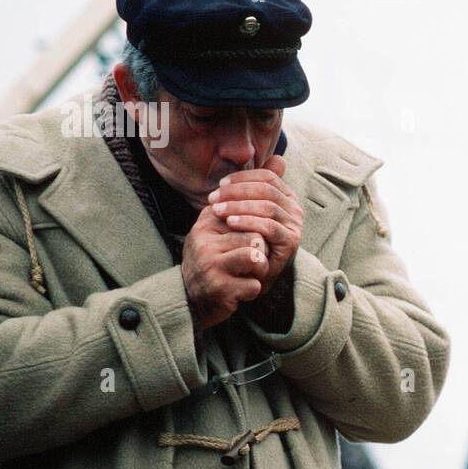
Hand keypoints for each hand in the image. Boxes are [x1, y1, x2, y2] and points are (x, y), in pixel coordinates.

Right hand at [182, 203, 265, 329]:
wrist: (190, 300)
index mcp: (206, 222)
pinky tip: (238, 291)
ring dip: (259, 270)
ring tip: (246, 274)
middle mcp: (204, 240)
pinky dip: (252, 290)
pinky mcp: (219, 288)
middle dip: (261, 252)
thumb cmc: (213, 262)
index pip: (247, 215)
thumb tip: (277, 168)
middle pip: (255, 236)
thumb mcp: (219, 231)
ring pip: (256, 257)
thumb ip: (240, 207)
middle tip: (249, 263)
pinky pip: (254, 285)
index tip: (250, 242)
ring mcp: (210, 264)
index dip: (258, 231)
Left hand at [206, 155, 302, 288]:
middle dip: (237, 192)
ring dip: (239, 206)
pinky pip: (269, 227)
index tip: (220, 185)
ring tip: (217, 210)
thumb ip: (257, 185)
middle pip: (267, 190)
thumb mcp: (250, 209)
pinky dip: (248, 222)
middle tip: (213, 198)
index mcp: (286, 196)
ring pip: (267, 207)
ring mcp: (294, 226)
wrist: (255, 272)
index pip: (267, 177)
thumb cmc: (249, 237)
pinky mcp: (290, 242)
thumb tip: (277, 158)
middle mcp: (294, 209)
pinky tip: (230, 223)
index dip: (243, 178)